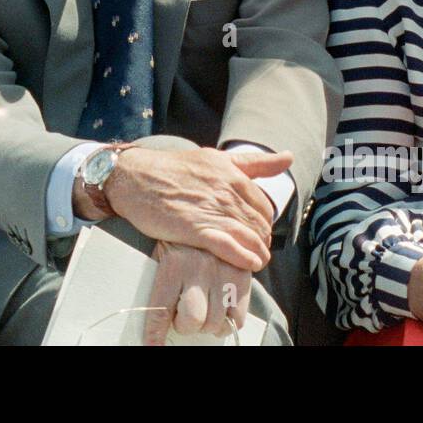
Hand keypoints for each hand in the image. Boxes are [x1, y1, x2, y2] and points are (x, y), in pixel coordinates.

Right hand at [103, 146, 291, 270]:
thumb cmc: (172, 168)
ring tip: (257, 261)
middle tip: (256, 248)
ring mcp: (211, 210)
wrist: (134, 178)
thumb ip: (254, 162)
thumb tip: (288, 157)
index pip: (263, 205)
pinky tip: (250, 264)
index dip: (263, 221)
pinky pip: (229, 247)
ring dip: (257, 251)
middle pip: (258, 224)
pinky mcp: (195, 229)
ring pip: (248, 236)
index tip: (257, 230)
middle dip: (261, 239)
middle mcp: (225, 191)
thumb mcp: (215, 158)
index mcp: (232, 174)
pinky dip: (243, 257)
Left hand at [145, 242, 250, 345]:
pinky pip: (238, 318)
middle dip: (186, 326)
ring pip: (215, 323)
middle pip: (192, 320)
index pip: (160, 310)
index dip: (155, 335)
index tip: (153, 347)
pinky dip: (228, 323)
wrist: (210, 213)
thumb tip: (158, 323)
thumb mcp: (166, 254)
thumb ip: (163, 284)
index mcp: (173, 264)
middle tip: (184, 318)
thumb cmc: (182, 242)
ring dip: (207, 325)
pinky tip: (221, 312)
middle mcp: (199, 269)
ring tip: (204, 311)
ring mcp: (224, 274)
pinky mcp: (243, 278)